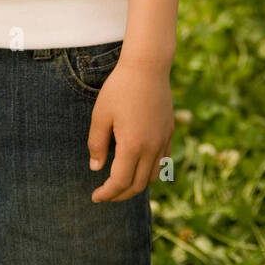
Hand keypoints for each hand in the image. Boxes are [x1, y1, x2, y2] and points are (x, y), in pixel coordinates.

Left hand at [87, 60, 173, 201]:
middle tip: (105, 194)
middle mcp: (151, 148)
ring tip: (120, 182)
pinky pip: (162, 161)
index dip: (107, 193)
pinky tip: (138, 165)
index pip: (120, 182)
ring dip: (136, 185)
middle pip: (138, 185)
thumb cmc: (120, 88)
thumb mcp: (100, 115)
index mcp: (132, 145)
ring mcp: (163, 141)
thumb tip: (96, 168)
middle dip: (120, 195)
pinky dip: (150, 171)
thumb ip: (97, 144)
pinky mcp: (169, 132)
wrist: (147, 67)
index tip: (95, 197)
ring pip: (152, 176)